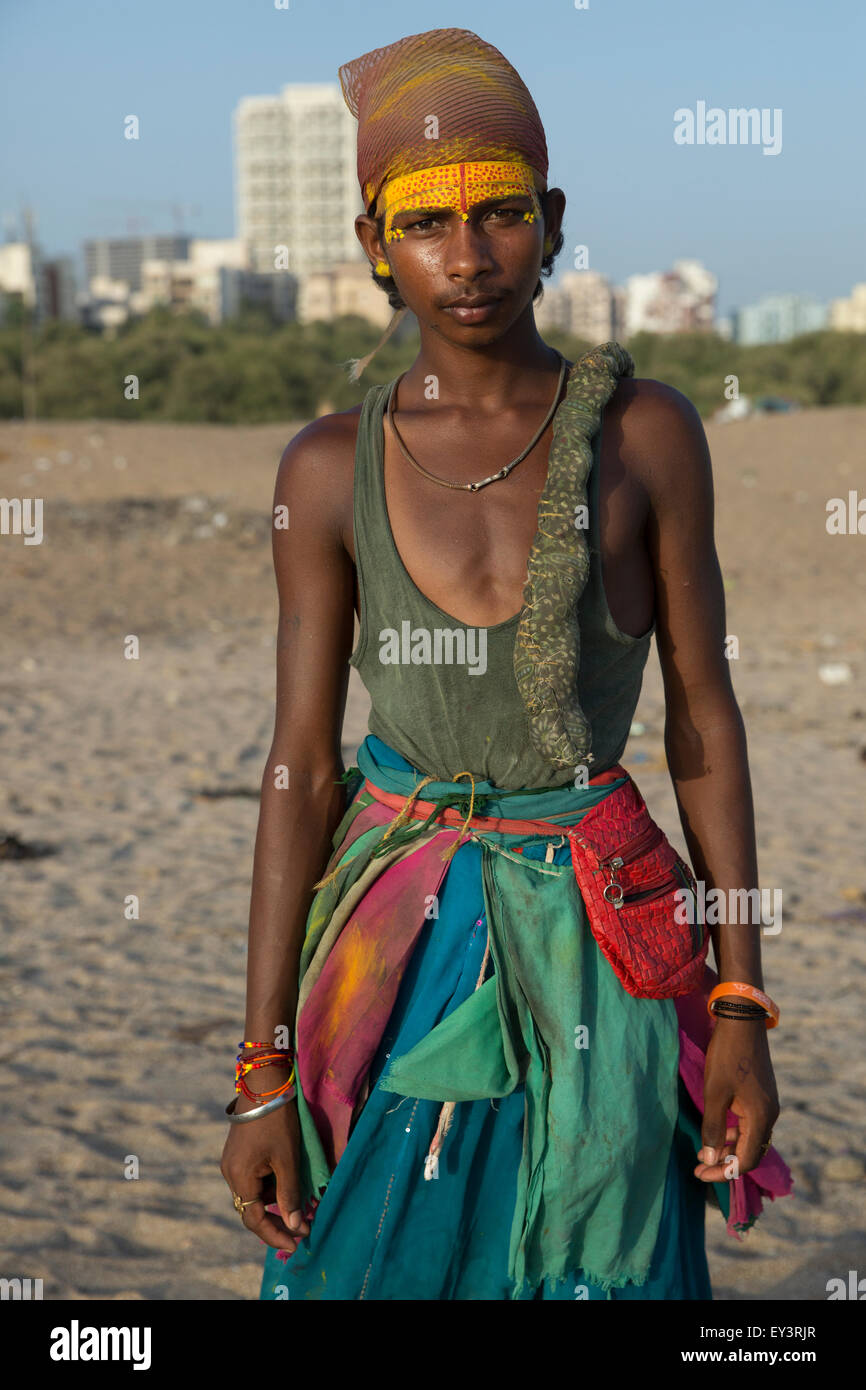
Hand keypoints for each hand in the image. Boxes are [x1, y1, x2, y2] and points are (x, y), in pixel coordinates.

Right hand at [220, 1092, 312, 1253]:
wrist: (263, 1085)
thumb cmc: (277, 1121)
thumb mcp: (287, 1159)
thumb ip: (289, 1194)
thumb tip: (294, 1226)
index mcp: (239, 1177)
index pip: (254, 1219)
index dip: (275, 1235)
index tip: (296, 1244)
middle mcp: (230, 1173)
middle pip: (251, 1209)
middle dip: (276, 1222)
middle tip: (302, 1228)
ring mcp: (232, 1163)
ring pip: (253, 1194)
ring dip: (274, 1203)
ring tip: (300, 1206)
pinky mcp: (238, 1154)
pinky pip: (253, 1180)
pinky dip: (269, 1187)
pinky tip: (286, 1184)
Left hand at [694, 1015, 779, 1182]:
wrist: (743, 1020)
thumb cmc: (727, 1056)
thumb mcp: (715, 1093)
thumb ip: (713, 1128)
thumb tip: (709, 1161)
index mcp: (762, 1117)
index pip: (746, 1160)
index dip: (723, 1172)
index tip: (700, 1175)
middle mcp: (770, 1114)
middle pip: (750, 1152)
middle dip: (725, 1163)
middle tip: (698, 1169)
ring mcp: (767, 1103)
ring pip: (750, 1137)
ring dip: (728, 1147)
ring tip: (704, 1152)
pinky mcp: (761, 1094)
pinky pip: (750, 1123)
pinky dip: (733, 1132)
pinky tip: (717, 1130)